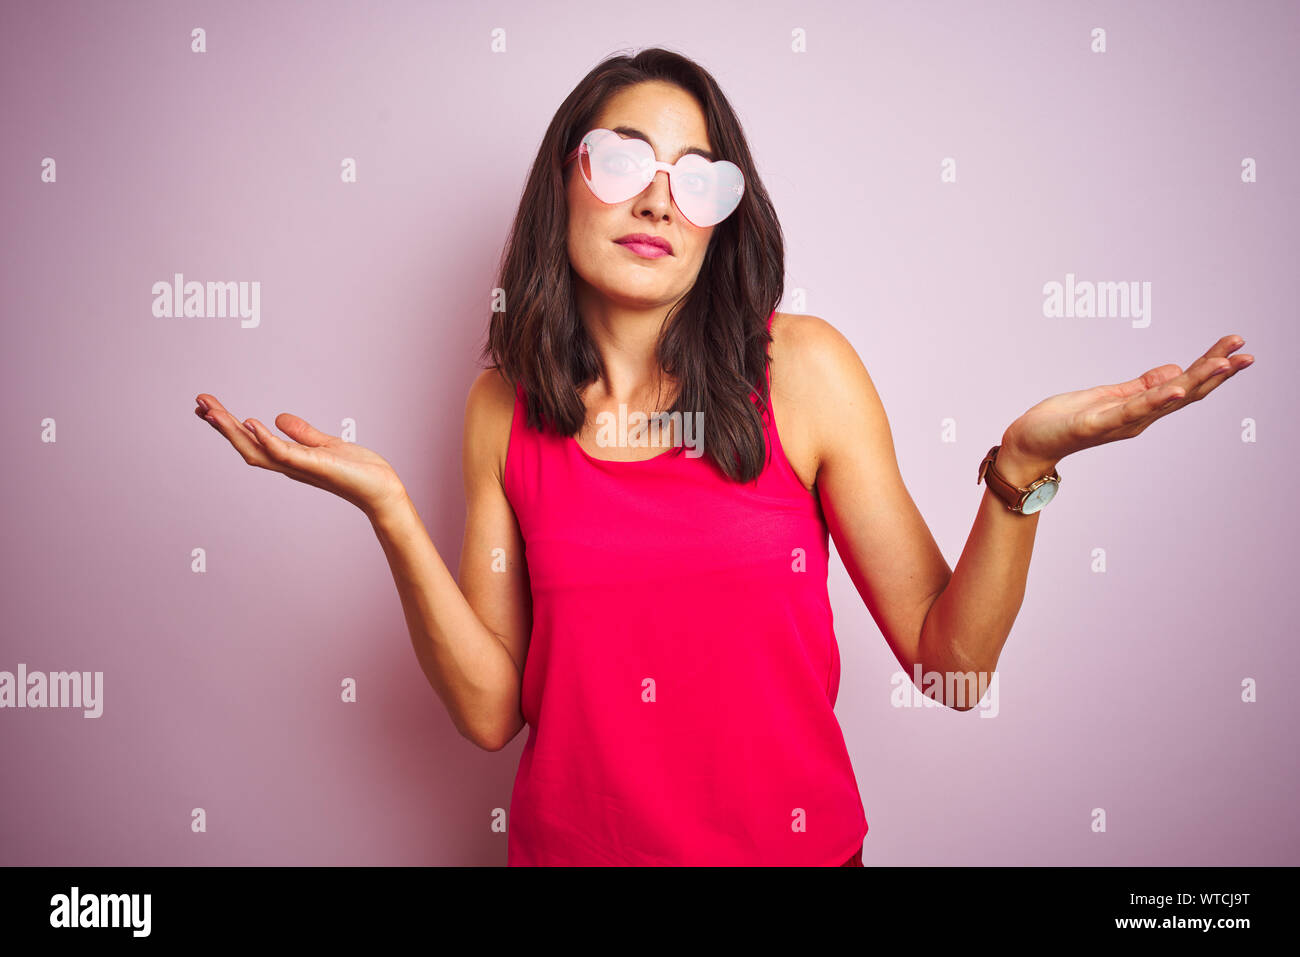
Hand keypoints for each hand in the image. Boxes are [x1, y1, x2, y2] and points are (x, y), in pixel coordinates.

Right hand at [194, 394, 408, 519]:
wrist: (381, 490)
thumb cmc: (357, 471)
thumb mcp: (326, 444)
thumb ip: (302, 433)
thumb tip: (279, 418)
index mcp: (289, 457)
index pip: (251, 439)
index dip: (229, 424)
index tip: (208, 406)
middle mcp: (288, 464)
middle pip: (245, 444)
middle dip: (221, 424)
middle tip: (199, 402)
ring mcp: (299, 466)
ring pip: (256, 449)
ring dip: (233, 430)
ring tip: (212, 411)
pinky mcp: (314, 465)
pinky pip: (284, 453)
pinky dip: (266, 438)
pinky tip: (252, 422)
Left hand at [1001, 334, 1254, 468]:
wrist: (1030, 443)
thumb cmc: (1064, 420)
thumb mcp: (1108, 396)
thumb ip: (1141, 387)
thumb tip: (1176, 371)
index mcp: (1141, 408)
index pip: (1184, 385)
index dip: (1210, 367)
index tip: (1236, 347)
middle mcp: (1138, 419)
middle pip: (1185, 393)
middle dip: (1217, 372)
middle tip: (1247, 354)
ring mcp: (1119, 423)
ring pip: (1166, 400)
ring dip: (1197, 382)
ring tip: (1224, 365)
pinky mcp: (1096, 424)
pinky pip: (1130, 410)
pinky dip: (1155, 399)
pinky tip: (1176, 387)